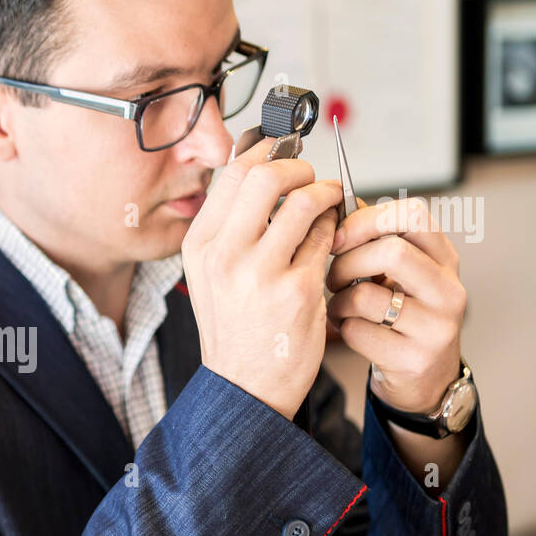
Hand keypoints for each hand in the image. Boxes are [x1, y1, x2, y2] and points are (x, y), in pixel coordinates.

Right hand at [182, 136, 342, 421]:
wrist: (245, 387)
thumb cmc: (235, 328)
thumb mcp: (213, 274)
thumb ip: (230, 226)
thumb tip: (260, 168)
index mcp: (201, 245)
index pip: (233, 173)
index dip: (264, 151)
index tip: (282, 149)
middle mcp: (225, 255)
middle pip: (267, 176)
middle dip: (298, 167)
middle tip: (310, 178)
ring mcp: (261, 272)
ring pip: (304, 202)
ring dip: (326, 195)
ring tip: (330, 205)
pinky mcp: (298, 290)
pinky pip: (325, 239)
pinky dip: (335, 231)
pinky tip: (332, 241)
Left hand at [326, 197, 465, 414]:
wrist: (424, 379)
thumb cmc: (403, 316)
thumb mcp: (401, 274)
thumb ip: (377, 241)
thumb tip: (337, 207)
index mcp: (444, 259)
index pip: (413, 214)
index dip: (367, 219)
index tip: (340, 236)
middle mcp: (449, 290)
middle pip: (391, 252)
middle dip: (347, 262)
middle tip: (334, 276)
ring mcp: (436, 328)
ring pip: (368, 296)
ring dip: (338, 300)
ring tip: (339, 306)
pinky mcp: (415, 359)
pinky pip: (358, 332)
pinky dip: (341, 328)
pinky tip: (347, 329)